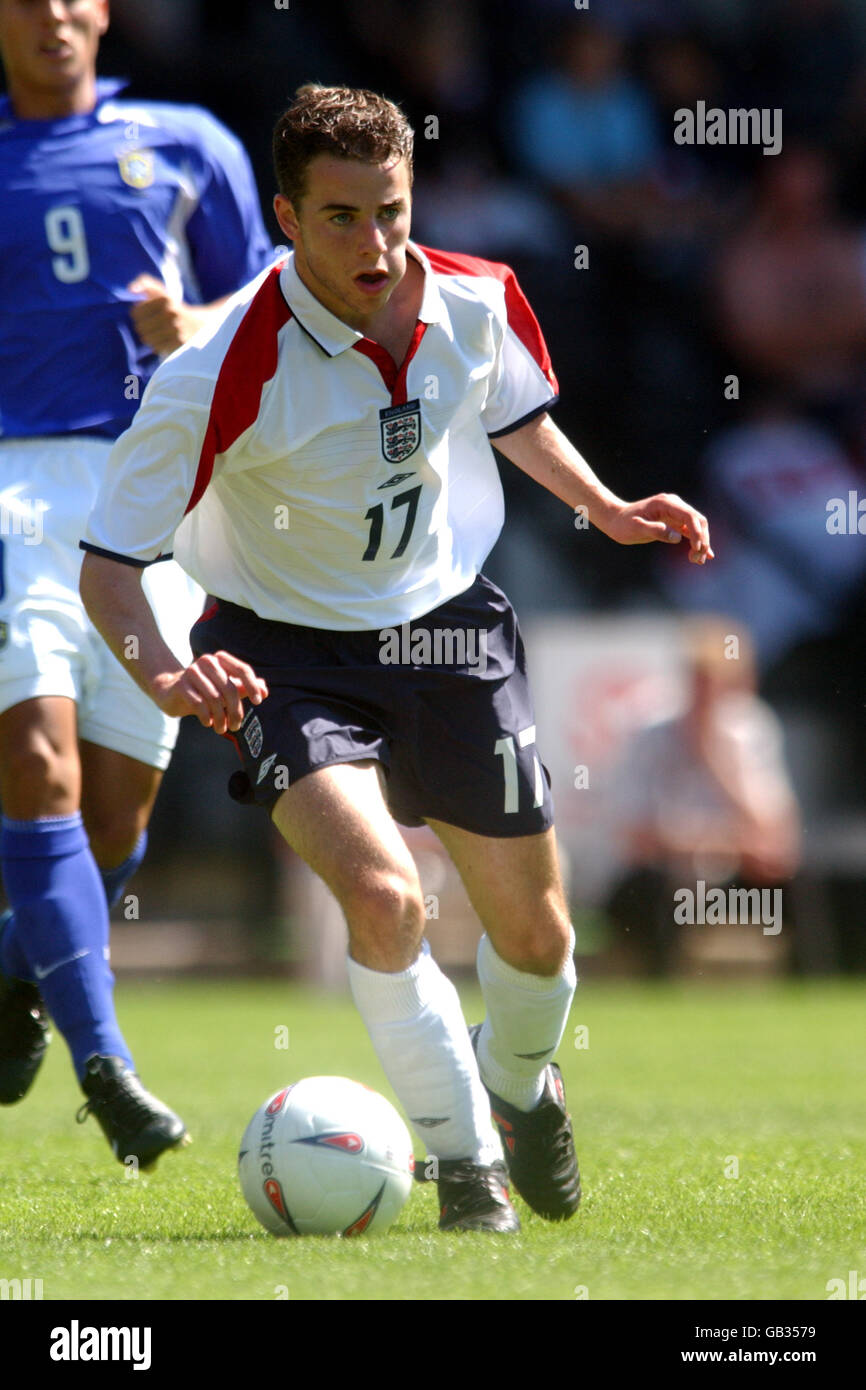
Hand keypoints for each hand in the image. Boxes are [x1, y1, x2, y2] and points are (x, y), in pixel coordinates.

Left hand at [128, 275, 206, 353]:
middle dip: (143, 326)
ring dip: (149, 337)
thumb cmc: (175, 307)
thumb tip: (130, 288)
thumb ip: (144, 282)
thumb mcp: (162, 291)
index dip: (137, 314)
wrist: (202, 324)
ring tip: (157, 333)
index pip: (136, 312)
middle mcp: (171, 313)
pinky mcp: (180, 343)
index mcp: (165, 300)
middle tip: (150, 325)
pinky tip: (163, 340)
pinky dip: (158, 345)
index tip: (145, 314)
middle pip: (140, 326)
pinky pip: (157, 347)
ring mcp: (176, 329)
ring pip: (147, 338)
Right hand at [152, 651, 268, 733]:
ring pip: (215, 699)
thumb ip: (245, 688)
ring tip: (221, 728)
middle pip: (230, 688)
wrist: (171, 691)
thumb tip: (265, 691)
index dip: (253, 686)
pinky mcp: (181, 685)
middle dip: (236, 711)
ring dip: (220, 718)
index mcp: (221, 659)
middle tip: (235, 726)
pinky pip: (199, 704)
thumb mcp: (226, 688)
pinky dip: (206, 716)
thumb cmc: (205, 690)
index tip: (259, 701)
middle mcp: (207, 662)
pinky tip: (207, 723)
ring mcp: (192, 671)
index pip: (243, 669)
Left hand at [600, 493, 713, 564]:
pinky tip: (703, 555)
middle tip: (698, 559)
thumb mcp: (636, 528)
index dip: (697, 532)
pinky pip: (690, 531)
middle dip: (702, 540)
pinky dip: (697, 542)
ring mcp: (675, 513)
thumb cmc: (623, 524)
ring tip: (698, 561)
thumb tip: (677, 537)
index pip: (690, 516)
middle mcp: (674, 505)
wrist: (615, 520)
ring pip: (697, 527)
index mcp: (666, 503)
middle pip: (698, 521)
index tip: (696, 549)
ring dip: (701, 543)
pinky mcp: (674, 521)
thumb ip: (656, 530)